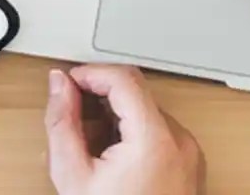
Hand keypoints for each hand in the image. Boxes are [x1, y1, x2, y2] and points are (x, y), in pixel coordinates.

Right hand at [44, 64, 203, 194]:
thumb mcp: (73, 175)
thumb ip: (61, 122)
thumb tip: (59, 85)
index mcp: (154, 140)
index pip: (124, 79)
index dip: (90, 72)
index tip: (68, 81)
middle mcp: (180, 141)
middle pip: (136, 93)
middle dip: (98, 98)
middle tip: (69, 117)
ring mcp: (189, 154)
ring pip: (146, 112)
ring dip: (113, 118)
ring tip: (89, 150)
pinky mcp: (190, 165)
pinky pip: (159, 133)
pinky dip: (131, 135)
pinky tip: (110, 161)